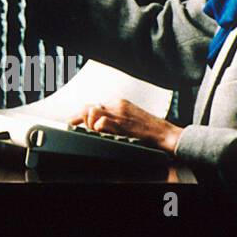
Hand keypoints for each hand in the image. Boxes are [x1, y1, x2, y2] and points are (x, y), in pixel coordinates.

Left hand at [68, 99, 183, 152]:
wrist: (164, 133)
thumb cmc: (148, 129)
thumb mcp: (129, 119)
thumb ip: (114, 118)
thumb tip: (97, 123)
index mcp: (118, 103)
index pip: (92, 105)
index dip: (79, 115)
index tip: (71, 122)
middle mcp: (117, 105)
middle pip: (89, 107)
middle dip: (79, 119)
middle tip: (75, 127)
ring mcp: (120, 114)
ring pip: (93, 112)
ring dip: (87, 123)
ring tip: (88, 131)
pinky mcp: (123, 123)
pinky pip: (103, 122)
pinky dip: (97, 127)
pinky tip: (97, 131)